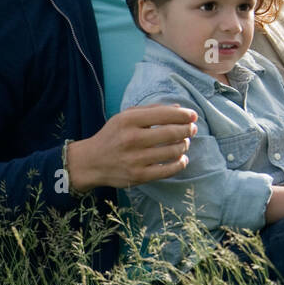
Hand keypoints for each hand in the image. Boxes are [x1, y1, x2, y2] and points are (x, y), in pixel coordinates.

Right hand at [66, 104, 197, 192]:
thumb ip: (151, 110)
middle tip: (192, 129)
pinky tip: (182, 158)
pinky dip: (180, 163)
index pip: (164, 114)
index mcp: (128, 120)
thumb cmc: (113, 136)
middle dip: (187, 130)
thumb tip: (179, 108)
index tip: (193, 116)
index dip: (183, 115)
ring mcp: (135, 159)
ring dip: (184, 145)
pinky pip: (168, 170)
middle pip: (171, 133)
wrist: (90, 162)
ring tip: (185, 142)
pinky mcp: (138, 176)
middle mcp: (131, 139)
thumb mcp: (125, 117)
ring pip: (172, 151)